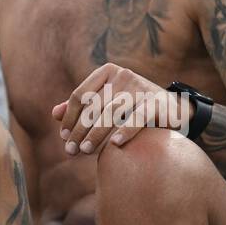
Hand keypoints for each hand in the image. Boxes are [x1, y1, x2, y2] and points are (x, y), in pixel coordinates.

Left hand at [53, 64, 187, 155]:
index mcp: (107, 73)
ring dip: (95, 134)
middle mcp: (123, 76)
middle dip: (79, 130)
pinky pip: (138, 118)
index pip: (80, 95)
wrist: (171, 109)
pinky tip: (114, 145)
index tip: (63, 137)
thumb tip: (55, 113)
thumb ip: (82, 107)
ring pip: (111, 112)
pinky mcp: (157, 102)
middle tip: (70, 151)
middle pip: (93, 106)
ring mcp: (141, 88)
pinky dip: (125, 131)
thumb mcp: (105, 102)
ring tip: (85, 151)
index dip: (69, 118)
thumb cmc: (130, 107)